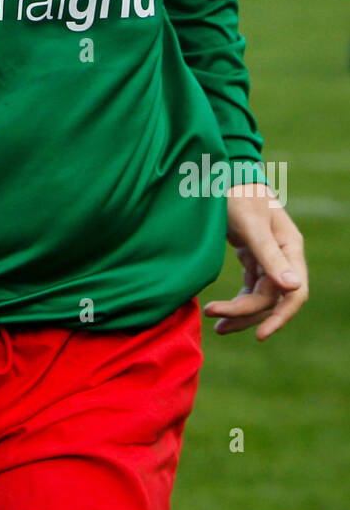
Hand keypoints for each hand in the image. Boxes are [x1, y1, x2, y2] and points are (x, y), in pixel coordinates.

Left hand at [203, 183, 307, 338]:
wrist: (222, 175)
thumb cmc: (237, 195)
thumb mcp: (251, 225)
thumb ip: (270, 256)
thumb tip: (293, 289)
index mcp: (289, 248)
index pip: (295, 293)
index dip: (281, 317)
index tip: (260, 334)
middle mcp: (283, 256)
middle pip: (272, 299)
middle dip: (246, 313)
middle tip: (215, 321)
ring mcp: (269, 258)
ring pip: (261, 297)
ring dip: (240, 313)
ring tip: (215, 325)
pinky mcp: (253, 257)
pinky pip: (251, 288)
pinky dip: (238, 300)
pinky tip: (220, 311)